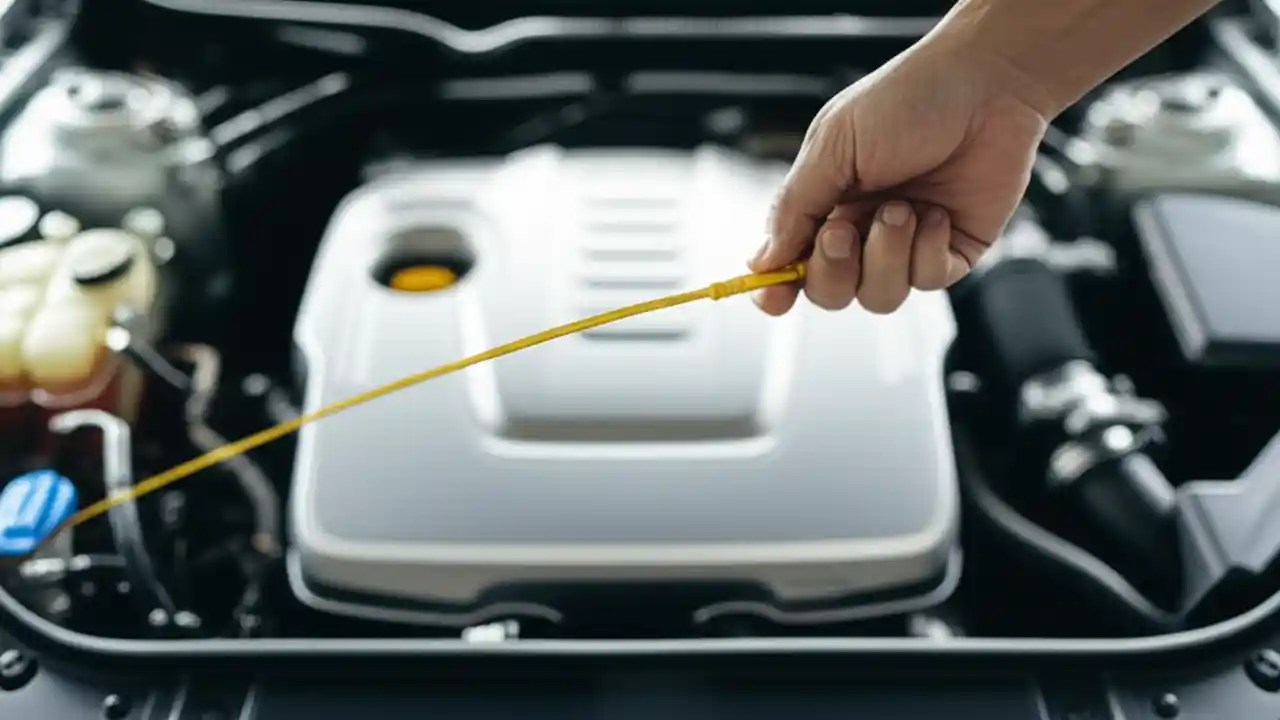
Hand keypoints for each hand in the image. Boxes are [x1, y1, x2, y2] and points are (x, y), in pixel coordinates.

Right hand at [748, 37, 1050, 314]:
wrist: (986, 84)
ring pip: (879, 296)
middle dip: (834, 270)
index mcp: (826, 203)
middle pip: (831, 293)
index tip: (773, 298)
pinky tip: (938, 211)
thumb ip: (795, 206)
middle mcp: (863, 230)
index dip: (778, 286)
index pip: (792, 262)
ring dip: (886, 255)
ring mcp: (908, 244)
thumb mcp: (833, 144)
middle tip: (844, 230)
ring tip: (904, 208)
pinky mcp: (952, 251)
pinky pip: (928, 281)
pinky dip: (928, 250)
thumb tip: (764, 260)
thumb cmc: (908, 99)